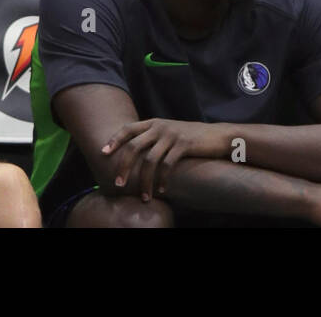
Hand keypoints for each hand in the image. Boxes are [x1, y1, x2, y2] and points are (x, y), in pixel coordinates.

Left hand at [101, 118, 228, 200]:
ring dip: (144, 181)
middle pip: (134, 146)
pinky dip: (162, 180)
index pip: (128, 128)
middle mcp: (161, 127)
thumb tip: (133, 153)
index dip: (115, 140)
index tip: (103, 153)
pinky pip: (167, 165)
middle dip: (123, 167)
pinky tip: (162, 190)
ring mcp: (172, 135)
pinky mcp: (184, 145)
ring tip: (144, 196)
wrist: (217, 135)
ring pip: (150, 160)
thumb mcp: (169, 132)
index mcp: (155, 123)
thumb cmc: (191, 137)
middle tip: (118, 184)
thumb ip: (153, 138)